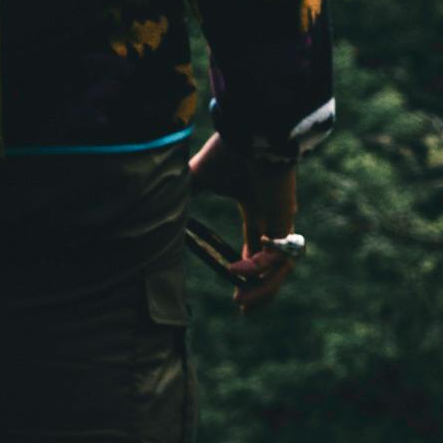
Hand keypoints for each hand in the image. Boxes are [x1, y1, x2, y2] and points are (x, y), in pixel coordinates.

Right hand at [199, 132, 300, 304]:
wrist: (249, 131)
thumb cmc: (227, 151)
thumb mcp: (197, 179)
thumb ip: (183, 197)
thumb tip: (156, 211)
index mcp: (255, 207)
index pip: (257, 247)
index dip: (248, 271)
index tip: (236, 290)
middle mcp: (272, 217)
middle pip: (273, 265)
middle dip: (261, 290)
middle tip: (244, 310)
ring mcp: (282, 219)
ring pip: (278, 267)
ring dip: (262, 288)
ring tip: (243, 305)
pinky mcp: (286, 217)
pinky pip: (276, 254)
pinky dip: (258, 268)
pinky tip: (238, 272)